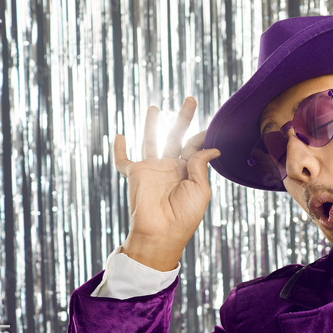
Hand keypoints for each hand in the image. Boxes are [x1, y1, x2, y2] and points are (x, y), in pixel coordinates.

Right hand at [113, 97, 220, 270]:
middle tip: (190, 99)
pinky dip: (120, 148)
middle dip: (183, 118)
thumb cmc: (185, 215)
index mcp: (188, 172)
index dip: (202, 137)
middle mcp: (170, 168)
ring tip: (155, 107)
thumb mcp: (200, 189)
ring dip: (151, 124)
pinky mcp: (135, 174)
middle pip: (176, 136)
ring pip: (151, 141)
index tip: (212, 129)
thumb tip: (211, 147)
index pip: (194, 148)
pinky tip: (120, 135)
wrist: (161, 232)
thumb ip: (200, 165)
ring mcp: (152, 169)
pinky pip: (123, 160)